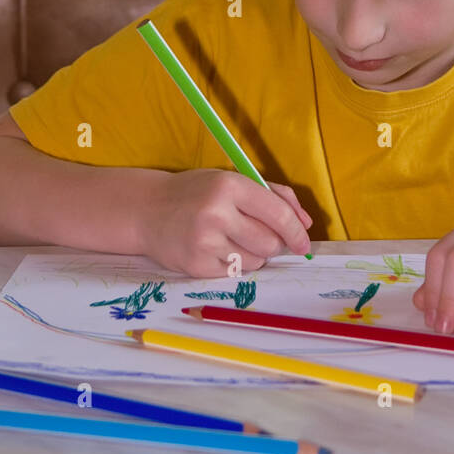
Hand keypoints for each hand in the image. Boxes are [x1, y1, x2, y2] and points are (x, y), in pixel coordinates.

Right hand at [142, 169, 311, 276]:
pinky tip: (218, 249)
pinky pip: (234, 273)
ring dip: (255, 255)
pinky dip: (235, 264)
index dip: (297, 232)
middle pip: (270, 243)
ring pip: (255, 262)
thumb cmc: (198, 193)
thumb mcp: (233, 180)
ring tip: (234, 239)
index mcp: (230, 186)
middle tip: (263, 236)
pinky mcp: (195, 266)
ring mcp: (204, 242)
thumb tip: (306, 223)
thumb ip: (275, 196)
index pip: (277, 215)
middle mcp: (216, 213)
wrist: (147, 210)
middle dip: (275, 244)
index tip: (305, 243)